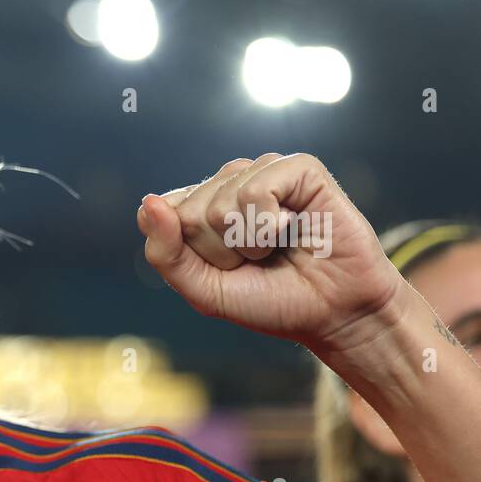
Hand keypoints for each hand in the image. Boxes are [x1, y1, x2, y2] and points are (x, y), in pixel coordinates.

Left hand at [137, 153, 407, 354]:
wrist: (332, 313)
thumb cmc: (269, 300)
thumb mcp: (202, 289)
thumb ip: (165, 253)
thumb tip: (149, 202)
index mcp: (201, 206)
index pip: (163, 217)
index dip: (192, 256)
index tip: (224, 270)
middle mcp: (229, 183)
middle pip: (190, 212)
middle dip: (219, 251)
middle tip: (255, 262)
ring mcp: (263, 172)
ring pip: (220, 202)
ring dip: (247, 242)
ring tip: (275, 248)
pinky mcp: (299, 168)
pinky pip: (256, 190)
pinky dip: (268, 224)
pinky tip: (291, 229)